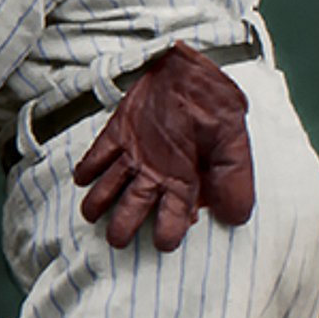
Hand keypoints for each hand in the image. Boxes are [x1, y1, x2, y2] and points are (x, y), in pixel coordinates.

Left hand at [73, 42, 255, 251]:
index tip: (165, 243)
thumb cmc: (217, 110)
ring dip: (98, 201)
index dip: (168, 232)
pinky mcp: (119, 133)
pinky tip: (82, 177)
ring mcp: (135, 154)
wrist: (195, 74)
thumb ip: (233, 181)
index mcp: (184, 182)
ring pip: (110, 186)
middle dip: (123, 226)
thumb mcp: (233, 146)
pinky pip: (98, 155)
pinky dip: (88, 167)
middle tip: (116, 240)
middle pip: (133, 208)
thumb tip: (236, 217)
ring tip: (90, 213)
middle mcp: (155, 174)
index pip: (173, 218)